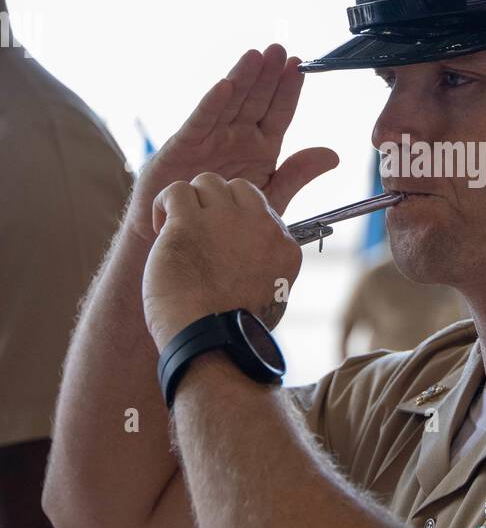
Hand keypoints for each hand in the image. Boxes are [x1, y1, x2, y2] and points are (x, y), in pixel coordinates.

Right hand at [126, 46, 338, 247]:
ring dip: (242, 79)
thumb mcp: (269, 196)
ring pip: (230, 103)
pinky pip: (201, 122)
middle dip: (268, 75)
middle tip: (280, 50)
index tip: (300, 66)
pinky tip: (225, 86)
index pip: (279, 113)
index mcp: (261, 146)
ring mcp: (211, 138)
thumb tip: (333, 155)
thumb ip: (298, 174)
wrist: (184, 236)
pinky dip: (212, 104)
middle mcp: (237, 136)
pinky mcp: (184, 146)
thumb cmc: (226, 218)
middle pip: (256, 100)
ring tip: (256, 56)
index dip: (288, 90)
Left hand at [142, 173, 303, 352]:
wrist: (211, 345)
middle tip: (200, 233)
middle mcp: (260, 226)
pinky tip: (160, 226)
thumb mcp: (271, 295)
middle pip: (237, 188)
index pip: (261, 210)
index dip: (237, 221)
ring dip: (191, 203)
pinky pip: (176, 190)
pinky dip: (165, 204)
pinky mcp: (188, 223)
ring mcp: (225, 221)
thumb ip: (266, 264)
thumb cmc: (233, 330)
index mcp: (283, 245)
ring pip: (207, 182)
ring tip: (178, 229)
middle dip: (217, 205)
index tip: (221, 243)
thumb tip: (249, 253)